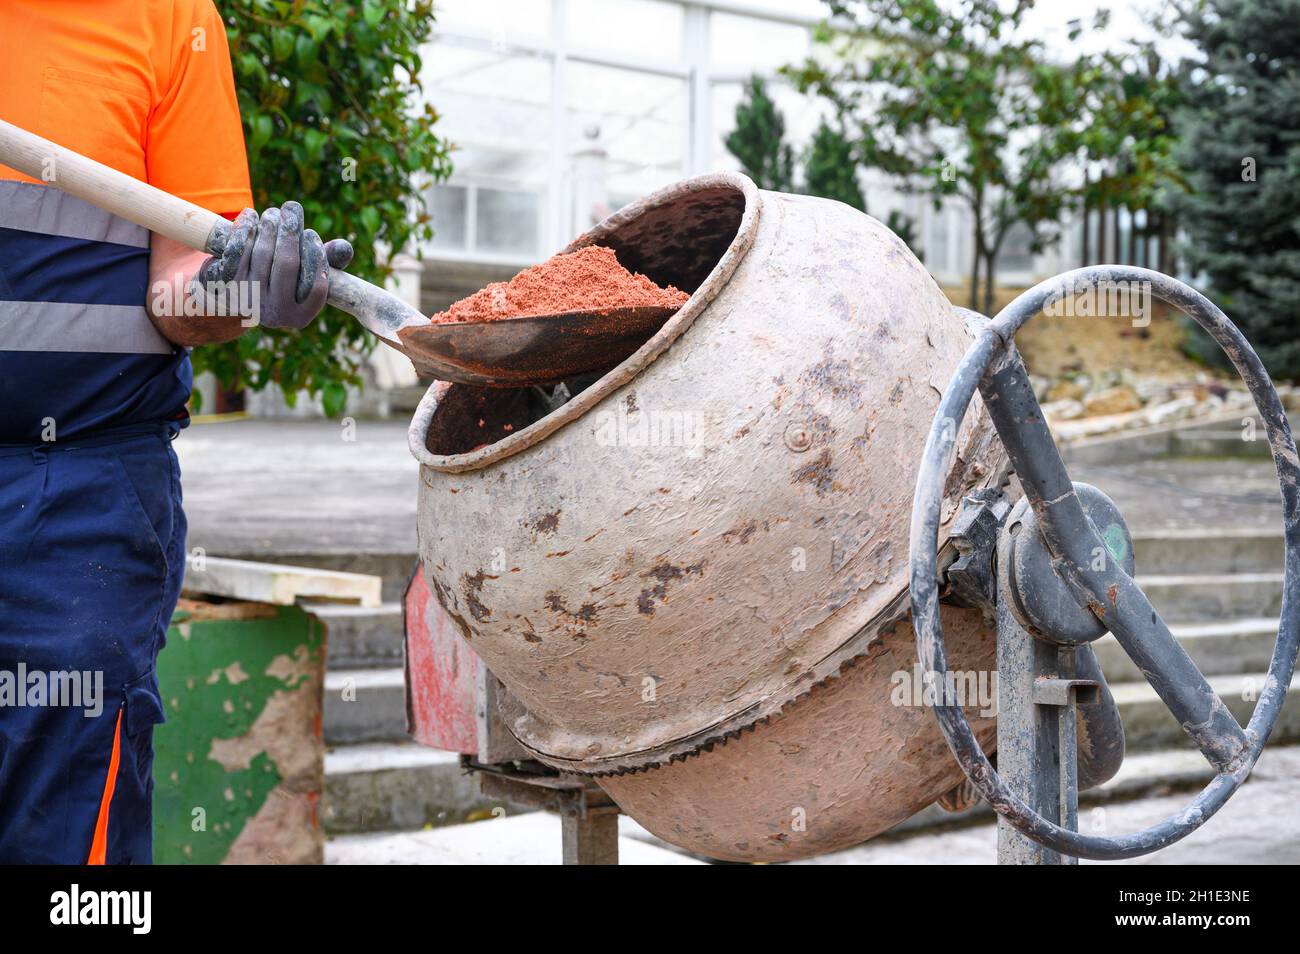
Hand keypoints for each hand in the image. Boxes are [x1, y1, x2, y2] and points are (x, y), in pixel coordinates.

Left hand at [194, 201, 353, 329]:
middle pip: (287, 265)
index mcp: (299, 317)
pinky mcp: (226, 285)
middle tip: (292, 209)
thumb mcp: (305, 275)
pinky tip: (250, 216)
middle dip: (291, 232)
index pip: (317, 287)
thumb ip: (327, 261)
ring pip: (262, 255)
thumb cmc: (281, 280)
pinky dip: (244, 230)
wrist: (234, 294)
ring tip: (273, 213)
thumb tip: (344, 247)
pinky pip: (236, 252)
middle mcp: (275, 314)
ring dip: (269, 226)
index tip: (312, 234)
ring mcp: (248, 300)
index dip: (317, 257)